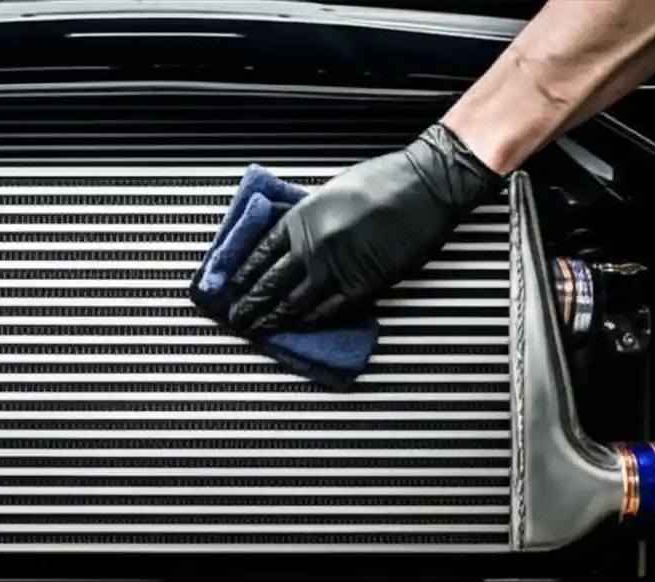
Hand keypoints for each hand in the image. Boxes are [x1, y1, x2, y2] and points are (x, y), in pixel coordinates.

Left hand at [226, 122, 503, 333]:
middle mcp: (314, 245)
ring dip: (270, 318)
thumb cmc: (384, 179)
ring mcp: (336, 268)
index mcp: (302, 218)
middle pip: (268, 282)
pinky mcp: (362, 285)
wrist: (426, 185)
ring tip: (256, 328)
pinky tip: (294, 327)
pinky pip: (327, 311)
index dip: (240, 274)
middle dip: (248, 303)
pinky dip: (307, 322)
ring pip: (293, 302)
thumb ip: (307, 218)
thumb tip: (291, 238)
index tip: (228, 286)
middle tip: (234, 316)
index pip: (258, 253)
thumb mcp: (330, 190)